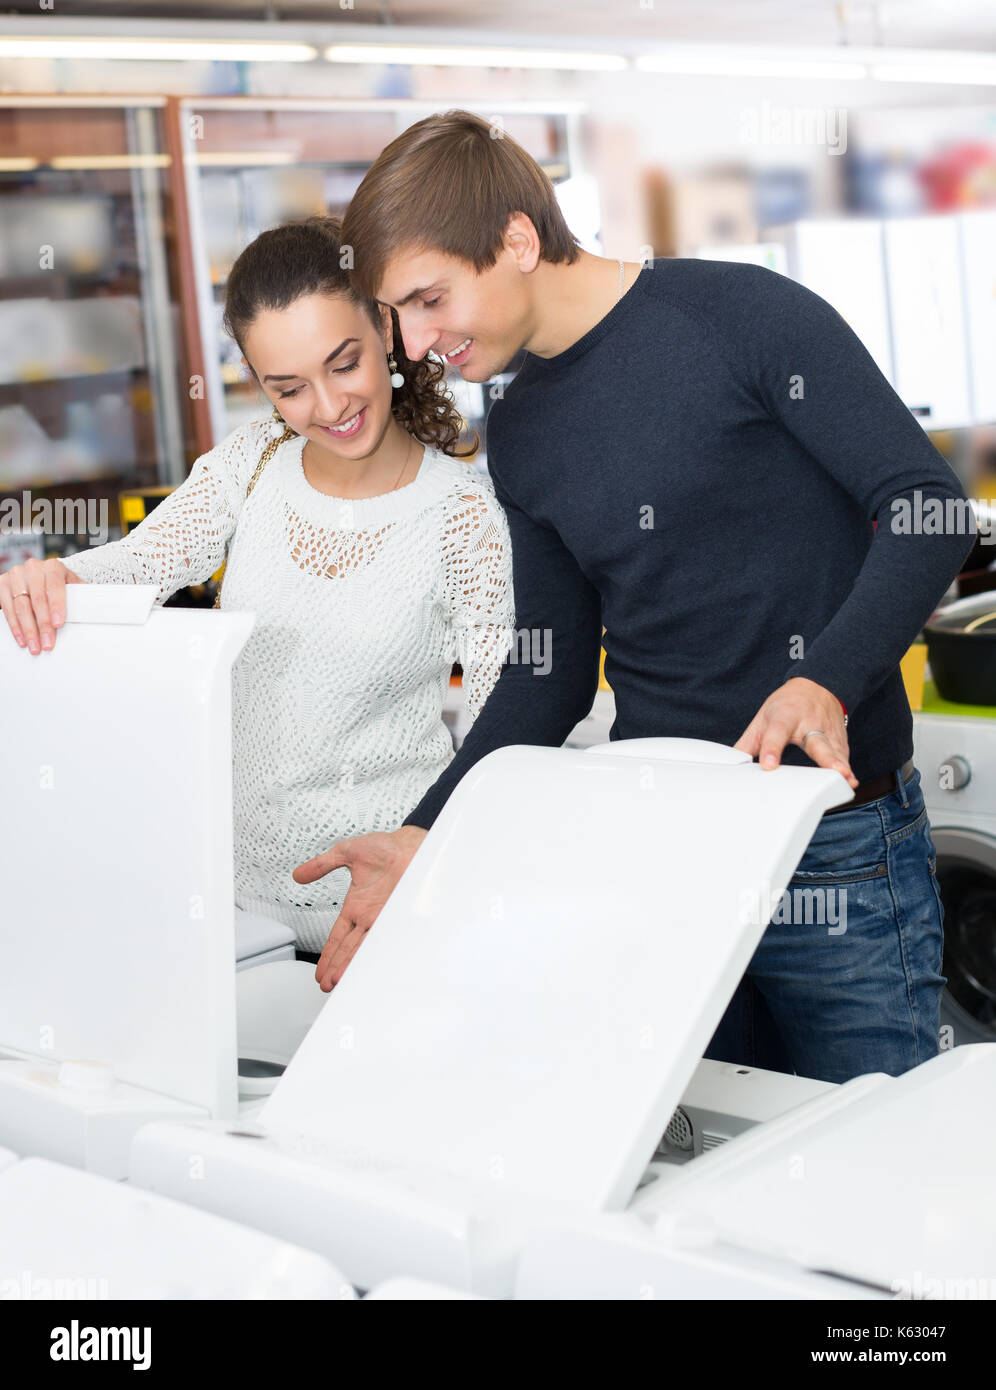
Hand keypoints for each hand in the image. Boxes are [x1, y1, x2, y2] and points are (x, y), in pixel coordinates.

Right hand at [0, 557, 83, 653]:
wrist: (36, 577)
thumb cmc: (57, 585)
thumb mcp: (70, 586)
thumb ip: (80, 596)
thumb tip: (97, 611)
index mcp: (53, 567)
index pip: (55, 586)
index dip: (57, 606)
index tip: (58, 623)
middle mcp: (33, 568)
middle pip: (37, 599)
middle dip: (43, 625)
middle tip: (48, 643)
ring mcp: (15, 575)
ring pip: (21, 606)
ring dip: (28, 630)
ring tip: (35, 646)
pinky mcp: (2, 584)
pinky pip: (6, 607)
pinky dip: (14, 626)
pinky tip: (22, 639)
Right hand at [293, 825, 427, 991]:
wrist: (412, 844)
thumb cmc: (386, 847)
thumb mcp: (346, 853)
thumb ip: (322, 865)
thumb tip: (298, 874)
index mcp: (357, 906)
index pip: (339, 937)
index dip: (329, 955)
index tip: (321, 972)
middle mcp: (370, 916)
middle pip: (349, 948)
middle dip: (336, 967)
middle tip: (326, 985)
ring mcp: (385, 917)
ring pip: (364, 947)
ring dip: (351, 965)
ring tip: (339, 982)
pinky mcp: (399, 915)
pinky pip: (385, 937)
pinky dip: (376, 951)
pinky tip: (368, 966)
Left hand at [734, 677, 858, 789]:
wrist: (817, 684)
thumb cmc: (786, 705)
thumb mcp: (763, 718)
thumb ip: (748, 743)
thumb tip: (731, 762)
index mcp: (784, 717)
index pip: (777, 733)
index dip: (772, 749)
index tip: (769, 765)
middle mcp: (809, 724)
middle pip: (816, 742)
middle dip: (825, 758)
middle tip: (833, 771)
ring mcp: (827, 730)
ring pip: (835, 750)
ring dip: (841, 766)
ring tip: (847, 781)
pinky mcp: (840, 738)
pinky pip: (844, 754)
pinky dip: (848, 768)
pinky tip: (851, 782)